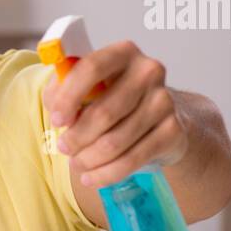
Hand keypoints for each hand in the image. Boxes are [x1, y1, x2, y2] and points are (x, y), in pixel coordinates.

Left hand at [43, 40, 187, 189]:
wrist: (156, 116)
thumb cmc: (111, 97)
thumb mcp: (84, 86)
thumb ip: (62, 89)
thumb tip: (57, 108)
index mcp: (123, 52)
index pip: (92, 67)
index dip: (69, 97)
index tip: (56, 120)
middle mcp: (148, 71)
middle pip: (104, 112)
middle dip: (77, 137)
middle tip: (63, 147)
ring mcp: (164, 101)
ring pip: (115, 141)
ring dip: (88, 158)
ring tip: (76, 163)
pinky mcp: (173, 130)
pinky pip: (133, 159)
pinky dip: (106, 173)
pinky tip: (91, 177)